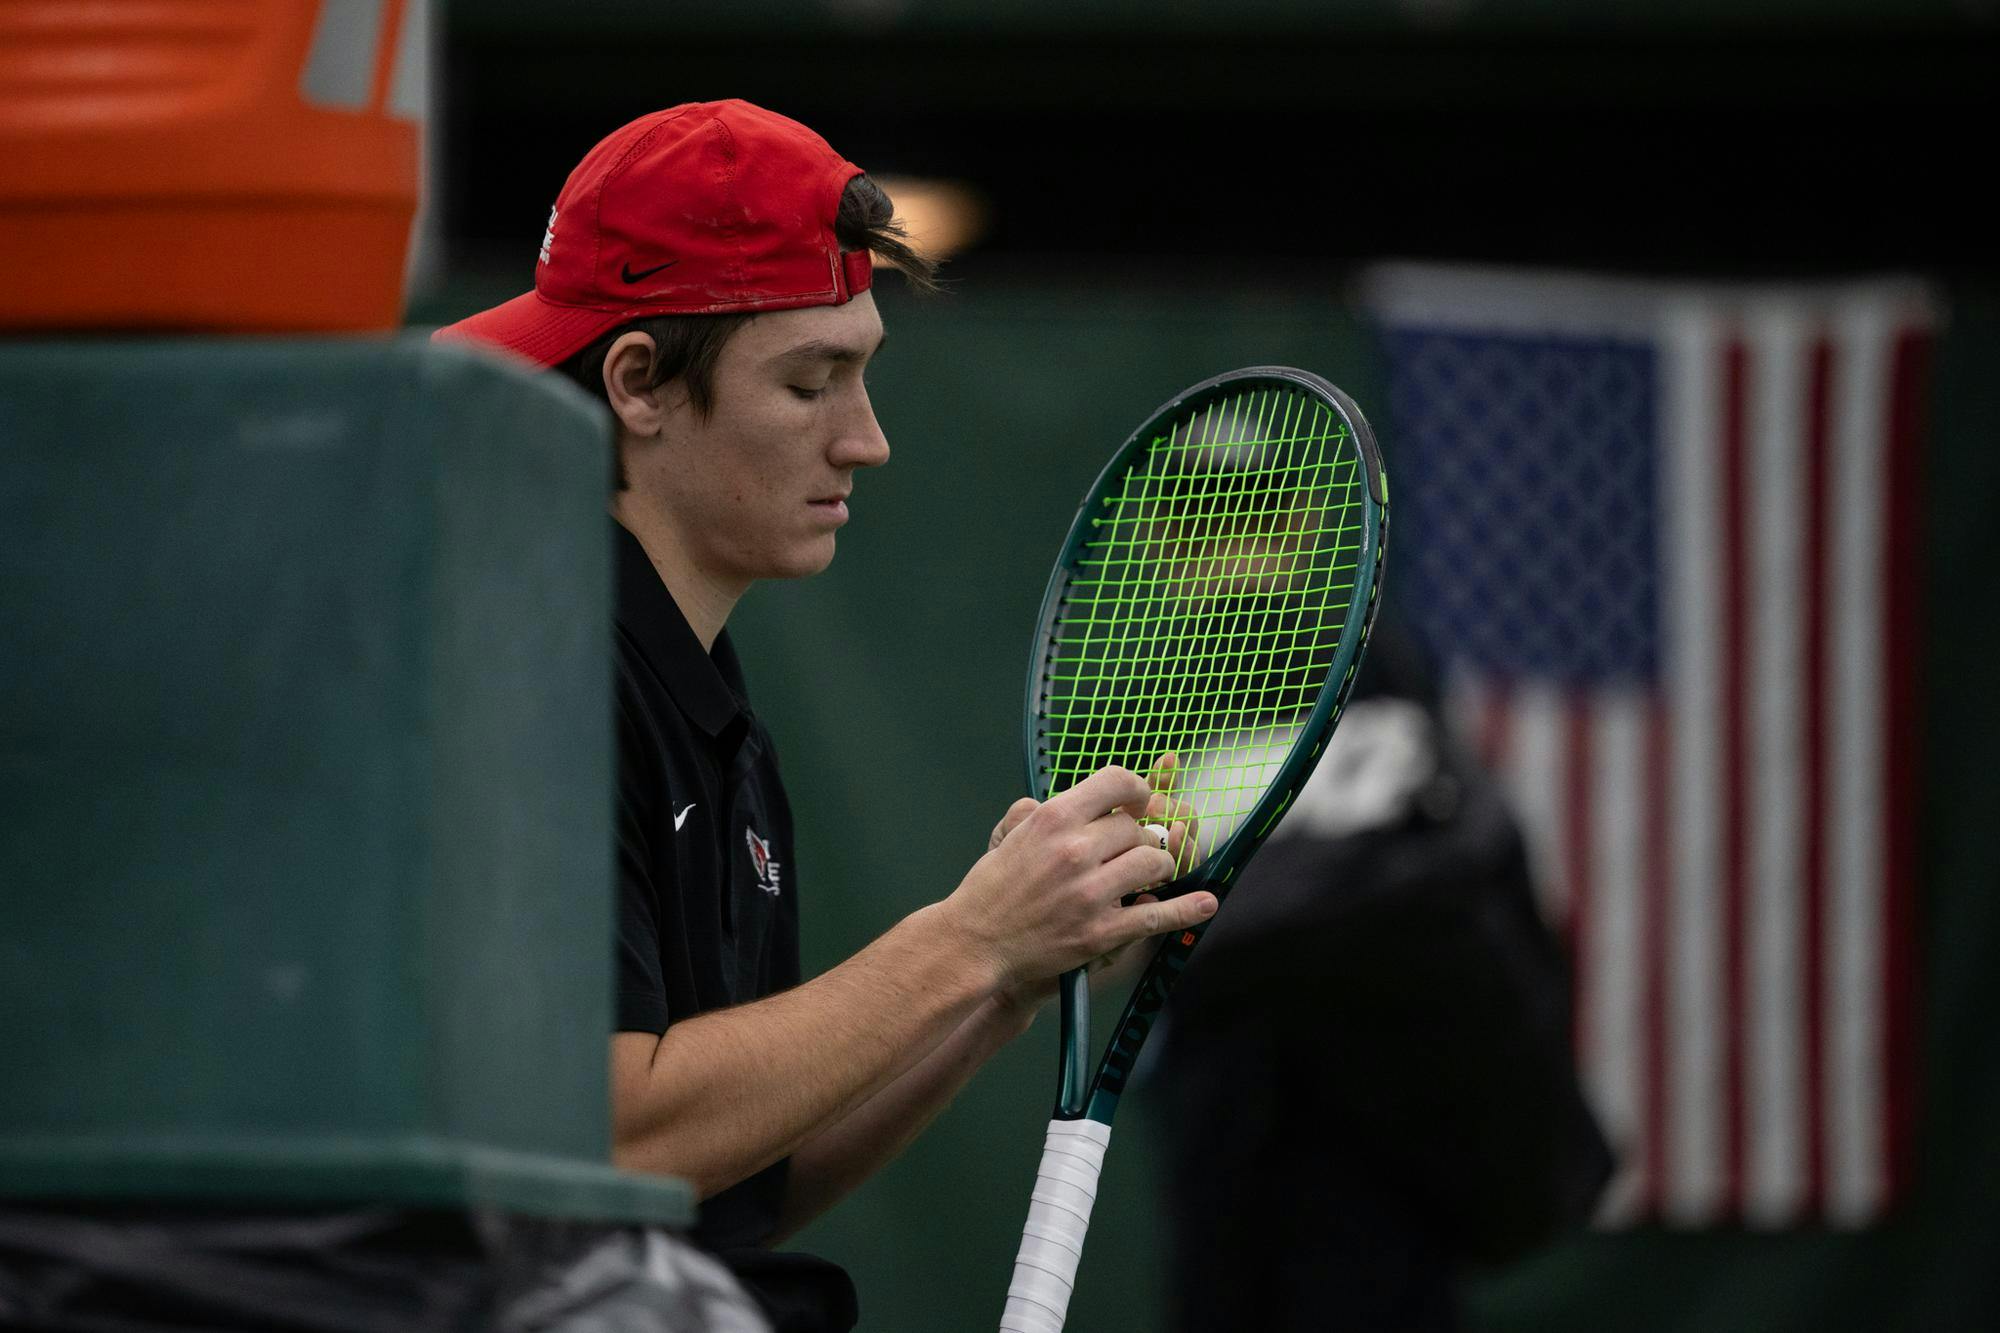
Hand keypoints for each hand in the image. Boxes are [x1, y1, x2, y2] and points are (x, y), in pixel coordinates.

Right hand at [944, 764, 1216, 996]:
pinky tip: (1206, 903)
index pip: (1116, 782)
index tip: (1140, 800)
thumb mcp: (1013, 833)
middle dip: (1140, 835)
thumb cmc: (991, 887)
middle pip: (1137, 826)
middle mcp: (1076, 850)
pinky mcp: (1101, 932)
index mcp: (1054, 819)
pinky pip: (1155, 915)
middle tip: (1131, 848)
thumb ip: (1049, 810)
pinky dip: (1187, 909)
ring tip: (1147, 873)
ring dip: (1156, 865)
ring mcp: (1091, 893)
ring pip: (1154, 862)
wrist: (975, 943)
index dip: (1138, 788)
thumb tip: (1088, 801)